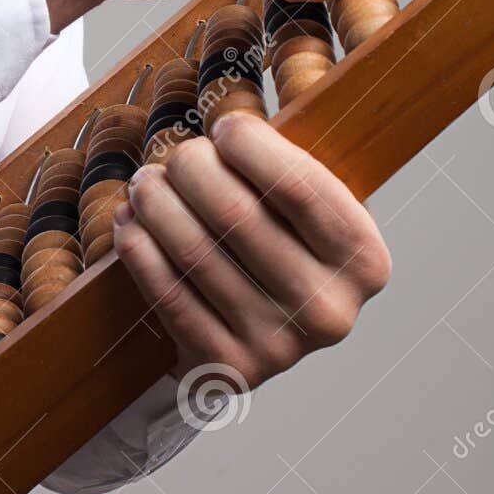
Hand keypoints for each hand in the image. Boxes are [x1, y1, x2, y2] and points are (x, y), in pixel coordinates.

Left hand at [111, 114, 390, 397]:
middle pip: (237, 214)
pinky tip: (130, 223)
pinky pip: (168, 294)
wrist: (267, 337)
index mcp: (363, 259)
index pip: (297, 186)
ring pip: (194, 250)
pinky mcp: (229, 367)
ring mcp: (279, 346)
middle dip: (191, 169)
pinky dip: (139, 248)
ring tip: (145, 183)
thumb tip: (224, 127)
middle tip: (175, 156)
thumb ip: (281, 169)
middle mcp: (328, 309)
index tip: (221, 128)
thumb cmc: (284, 248)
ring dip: (156, 204)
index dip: (249, 146)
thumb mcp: (308, 212)